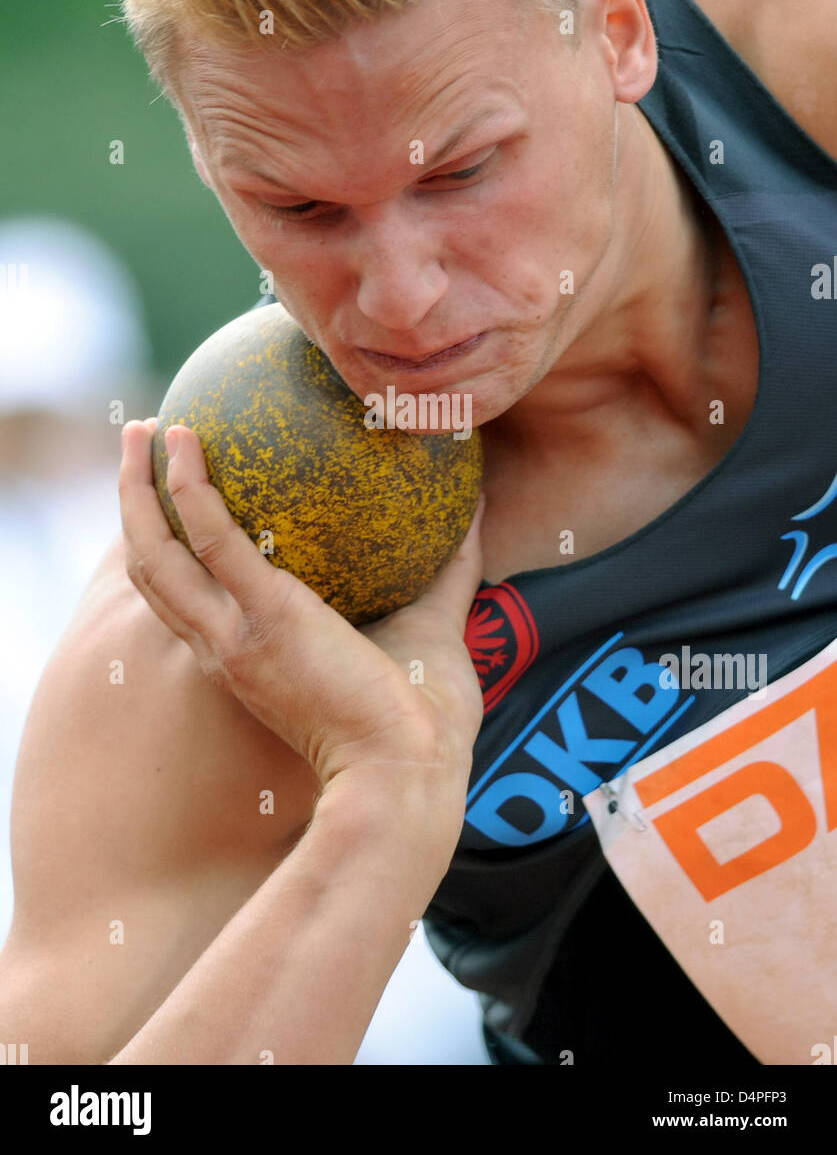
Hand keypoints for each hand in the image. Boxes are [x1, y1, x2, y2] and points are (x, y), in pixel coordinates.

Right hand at [119, 419, 485, 792]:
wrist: (413, 771)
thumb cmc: (426, 722)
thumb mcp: (435, 627)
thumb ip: (452, 567)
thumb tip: (480, 505)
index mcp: (253, 655)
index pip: (192, 600)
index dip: (174, 549)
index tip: (177, 497)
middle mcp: (226, 647)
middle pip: (154, 572)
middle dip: (135, 509)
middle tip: (138, 450)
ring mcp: (236, 634)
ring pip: (156, 553)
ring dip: (137, 489)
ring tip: (140, 432)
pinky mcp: (263, 617)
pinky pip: (210, 537)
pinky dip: (188, 486)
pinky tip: (187, 440)